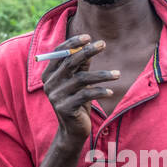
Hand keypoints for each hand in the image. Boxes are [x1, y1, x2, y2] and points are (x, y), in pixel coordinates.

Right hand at [40, 34, 119, 153]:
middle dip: (88, 51)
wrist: (73, 130)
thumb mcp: (79, 82)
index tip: (89, 37)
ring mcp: (56, 96)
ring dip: (102, 75)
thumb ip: (81, 66)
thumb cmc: (78, 101)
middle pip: (69, 62)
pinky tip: (110, 91)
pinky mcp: (65, 108)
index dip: (73, 43)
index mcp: (49, 74)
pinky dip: (100, 91)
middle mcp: (50, 84)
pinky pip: (85, 95)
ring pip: (81, 79)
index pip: (58, 53)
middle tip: (103, 44)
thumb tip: (91, 46)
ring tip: (117, 74)